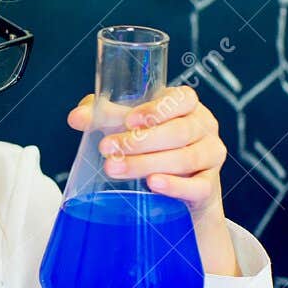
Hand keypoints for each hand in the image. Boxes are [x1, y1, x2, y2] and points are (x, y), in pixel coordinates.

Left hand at [67, 85, 238, 275]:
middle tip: (106, 148)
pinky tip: (154, 184)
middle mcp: (204, 127)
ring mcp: (211, 156)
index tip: (129, 120)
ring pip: (185, 158)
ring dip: (148, 163)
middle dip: (140, 141)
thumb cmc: (154, 146)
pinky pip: (198, 186)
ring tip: (116, 168)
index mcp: (187, 106)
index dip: (156, 109)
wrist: (182, 188)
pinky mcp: (209, 185)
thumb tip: (76, 117)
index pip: (182, 99)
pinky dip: (176, 185)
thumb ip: (103, 117)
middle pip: (178, 132)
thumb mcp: (129, 126)